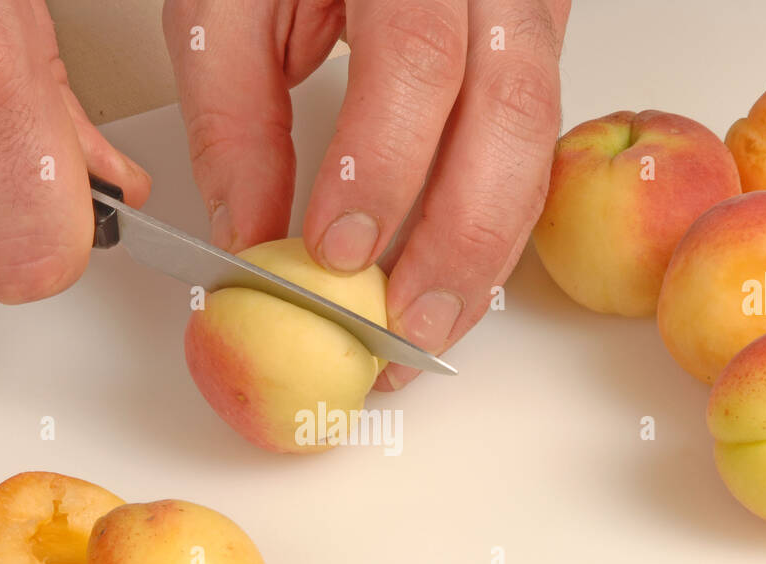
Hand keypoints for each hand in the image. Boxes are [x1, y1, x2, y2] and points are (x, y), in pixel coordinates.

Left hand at [163, 0, 568, 388]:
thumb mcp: (228, 8)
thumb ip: (234, 117)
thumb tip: (250, 237)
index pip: (415, 57)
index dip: (381, 164)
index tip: (334, 251)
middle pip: (507, 114)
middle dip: (456, 240)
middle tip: (401, 327)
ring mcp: (530, 15)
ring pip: (535, 147)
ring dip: (485, 255)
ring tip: (426, 330)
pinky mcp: (537, 56)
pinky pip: (533, 155)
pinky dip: (495, 232)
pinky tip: (454, 286)